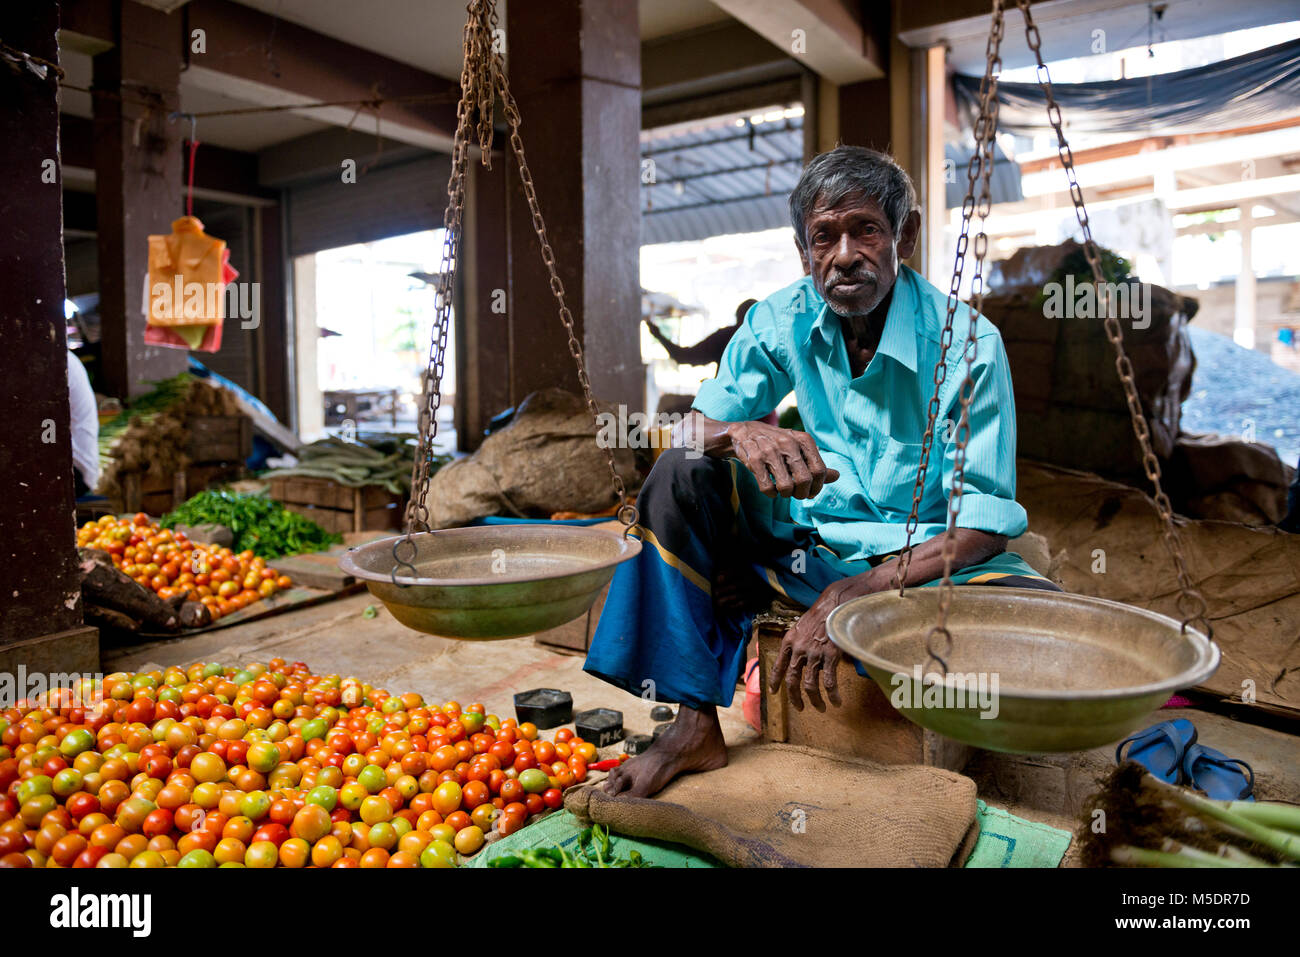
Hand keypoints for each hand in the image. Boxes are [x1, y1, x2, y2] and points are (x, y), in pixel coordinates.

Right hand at [725, 420, 838, 498]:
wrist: (743, 432)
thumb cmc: (776, 443)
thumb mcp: (798, 448)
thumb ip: (815, 463)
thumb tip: (836, 476)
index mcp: (803, 440)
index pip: (819, 470)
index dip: (817, 486)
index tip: (811, 491)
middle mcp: (788, 443)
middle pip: (804, 480)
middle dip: (801, 493)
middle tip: (796, 494)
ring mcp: (770, 451)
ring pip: (786, 486)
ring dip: (785, 494)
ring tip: (782, 490)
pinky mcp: (754, 460)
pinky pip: (767, 488)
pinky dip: (770, 493)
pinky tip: (769, 488)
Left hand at [768, 572, 880, 710]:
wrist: (834, 603)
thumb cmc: (820, 614)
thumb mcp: (801, 626)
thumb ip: (798, 644)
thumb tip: (802, 660)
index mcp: (789, 642)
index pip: (778, 666)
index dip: (775, 681)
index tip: (774, 692)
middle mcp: (798, 650)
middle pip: (792, 681)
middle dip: (794, 698)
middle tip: (799, 708)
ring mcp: (814, 655)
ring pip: (810, 686)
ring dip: (815, 701)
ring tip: (820, 708)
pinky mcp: (830, 657)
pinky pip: (829, 683)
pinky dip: (832, 695)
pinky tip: (836, 701)